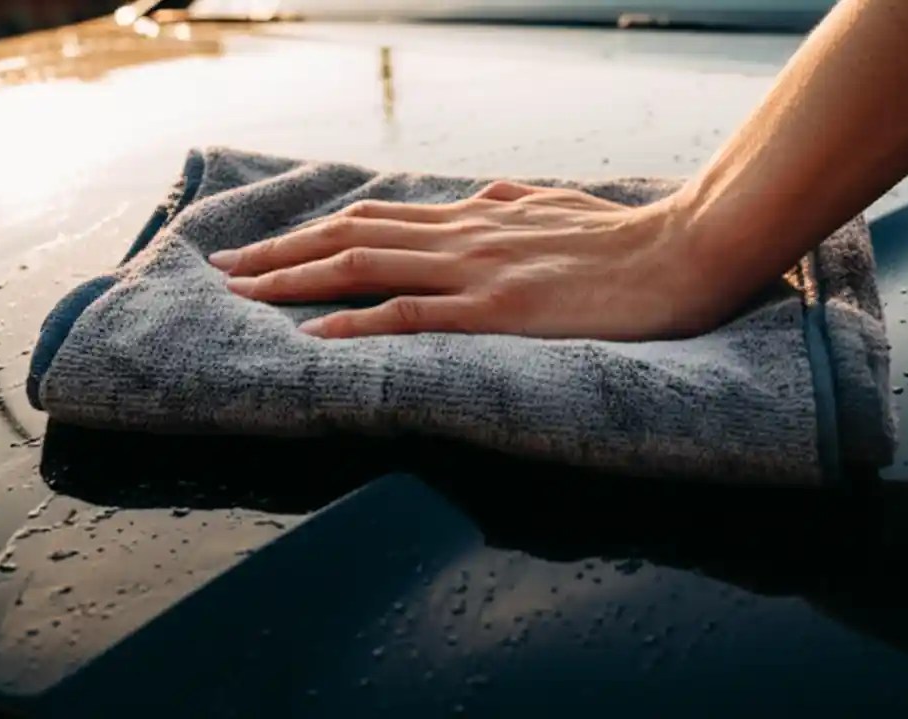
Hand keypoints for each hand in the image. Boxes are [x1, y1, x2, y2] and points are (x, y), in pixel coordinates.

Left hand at [208, 181, 730, 340]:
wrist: (683, 252)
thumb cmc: (627, 236)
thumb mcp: (561, 205)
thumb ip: (516, 199)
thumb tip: (487, 192)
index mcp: (474, 216)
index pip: (373, 217)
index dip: (313, 231)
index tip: (269, 247)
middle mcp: (461, 236)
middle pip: (349, 237)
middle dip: (280, 254)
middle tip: (224, 269)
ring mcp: (475, 271)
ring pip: (364, 266)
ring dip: (295, 280)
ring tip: (241, 295)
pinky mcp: (499, 309)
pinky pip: (411, 314)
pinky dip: (356, 325)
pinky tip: (314, 338)